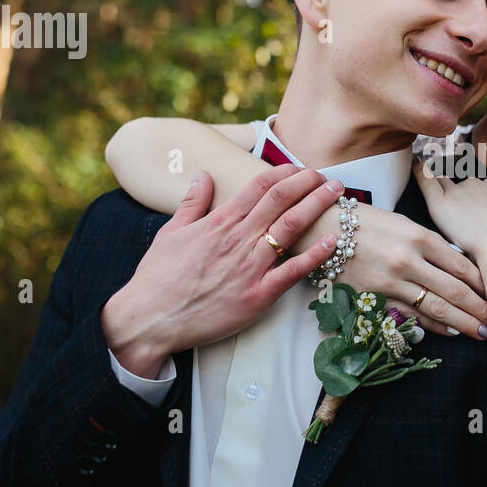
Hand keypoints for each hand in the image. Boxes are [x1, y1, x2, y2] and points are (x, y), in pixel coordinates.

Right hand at [101, 165, 342, 376]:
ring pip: (291, 227)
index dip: (284, 173)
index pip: (259, 187)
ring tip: (336, 193)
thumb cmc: (158, 277)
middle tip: (329, 176)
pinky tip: (333, 241)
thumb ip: (192, 202)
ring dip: (316, 206)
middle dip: (308, 183)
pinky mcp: (258, 295)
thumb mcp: (170, 232)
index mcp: (218, 222)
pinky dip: (315, 255)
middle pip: (280, 200)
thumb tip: (203, 175)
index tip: (300, 167)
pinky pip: (292, 271)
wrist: (150, 318)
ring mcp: (250, 266)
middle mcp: (238, 239)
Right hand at [287, 198, 486, 339]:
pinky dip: (432, 326)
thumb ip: (430, 242)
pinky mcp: (375, 297)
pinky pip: (409, 316)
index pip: (461, 264)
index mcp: (419, 236)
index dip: (483, 282)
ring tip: (481, 332)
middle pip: (454, 289)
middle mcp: (409, 260)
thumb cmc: (366, 222)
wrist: (323, 228)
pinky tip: (448, 332)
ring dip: (461, 322)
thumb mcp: (403, 222)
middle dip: (479, 308)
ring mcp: (392, 281)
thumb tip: (458, 262)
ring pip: (435, 307)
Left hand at [411, 161, 486, 267]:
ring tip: (430, 174)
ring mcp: (458, 192)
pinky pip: (427, 181)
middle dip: (460, 189)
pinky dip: (421, 172)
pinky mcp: (441, 204)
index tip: (477, 202)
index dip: (479, 193)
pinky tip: (417, 166)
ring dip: (439, 177)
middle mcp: (477, 184)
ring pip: (444, 179)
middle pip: (463, 182)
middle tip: (456, 200)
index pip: (484, 184)